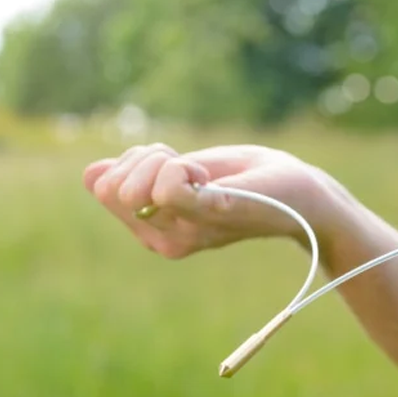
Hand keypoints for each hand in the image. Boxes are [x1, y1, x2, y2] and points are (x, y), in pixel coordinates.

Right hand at [83, 143, 339, 258]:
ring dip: (165, 159)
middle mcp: (163, 239)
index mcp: (153, 227)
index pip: (102, 185)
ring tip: (205, 172)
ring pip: (134, 186)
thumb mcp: (186, 170)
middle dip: (142, 158)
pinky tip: (209, 175)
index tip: (174, 161)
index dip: (133, 160)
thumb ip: (142, 174)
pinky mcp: (215, 215)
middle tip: (189, 164)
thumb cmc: (250, 178)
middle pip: (111, 187)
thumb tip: (92, 175)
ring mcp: (187, 233)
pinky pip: (170, 191)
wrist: (304, 193)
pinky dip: (180, 169)